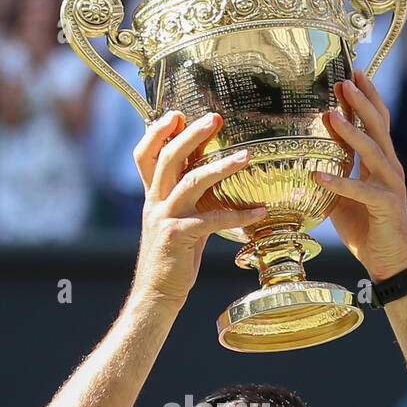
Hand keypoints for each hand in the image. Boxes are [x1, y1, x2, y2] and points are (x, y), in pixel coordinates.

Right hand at [131, 111, 266, 306]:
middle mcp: (155, 201)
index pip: (145, 154)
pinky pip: (212, 219)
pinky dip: (239, 214)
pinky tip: (261, 211)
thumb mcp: (178, 219)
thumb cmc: (174, 256)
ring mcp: (165, 217)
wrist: (158, 292)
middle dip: (191, 135)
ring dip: (221, 166)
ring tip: (246, 156)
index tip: (177, 114)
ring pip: (191, 182)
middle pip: (168, 157)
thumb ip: (189, 197)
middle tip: (215, 119)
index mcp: (153, 195)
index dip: (157, 132)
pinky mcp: (177, 236)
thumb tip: (213, 174)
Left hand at [313, 69, 406, 280]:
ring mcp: (392, 186)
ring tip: (331, 116)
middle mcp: (391, 169)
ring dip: (352, 133)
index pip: (377, 124)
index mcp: (382, 164)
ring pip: (373, 153)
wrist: (389, 262)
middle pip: (378, 128)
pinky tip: (318, 176)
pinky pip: (362, 191)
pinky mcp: (388, 206)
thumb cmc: (367, 229)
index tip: (352, 74)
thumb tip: (306, 163)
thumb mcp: (344, 199)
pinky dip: (340, 183)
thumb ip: (333, 177)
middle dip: (361, 103)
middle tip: (344, 81)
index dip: (367, 99)